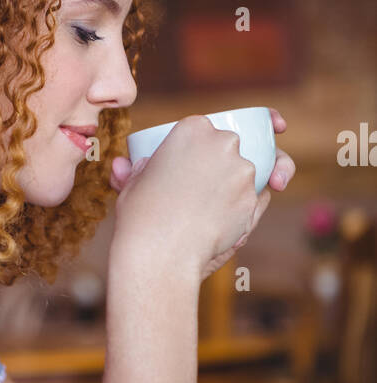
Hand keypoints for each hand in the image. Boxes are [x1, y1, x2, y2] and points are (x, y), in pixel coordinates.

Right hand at [109, 110, 296, 282]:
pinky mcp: (254, 200)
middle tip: (196, 189)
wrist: (159, 254)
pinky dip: (237, 211)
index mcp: (193, 128)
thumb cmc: (140, 216)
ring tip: (202, 212)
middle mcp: (224, 142)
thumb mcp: (132, 184)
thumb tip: (128, 166)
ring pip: (241, 175)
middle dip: (215, 166)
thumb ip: (140, 170)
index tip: (185, 167)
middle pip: (227, 149)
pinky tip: (215, 224)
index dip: (193, 152)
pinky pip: (252, 200)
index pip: (202, 132)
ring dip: (228, 189)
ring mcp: (243, 171)